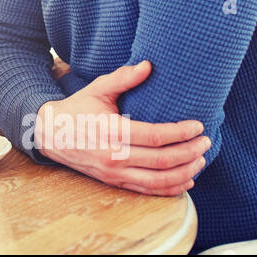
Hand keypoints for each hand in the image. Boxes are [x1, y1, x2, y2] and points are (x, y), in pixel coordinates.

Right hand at [34, 60, 210, 195]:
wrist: (51, 134)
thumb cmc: (77, 109)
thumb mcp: (97, 89)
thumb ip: (123, 78)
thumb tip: (148, 65)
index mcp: (111, 131)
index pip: (156, 136)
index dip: (181, 132)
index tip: (198, 126)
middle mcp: (113, 156)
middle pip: (162, 160)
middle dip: (190, 152)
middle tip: (205, 142)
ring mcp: (113, 173)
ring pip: (158, 180)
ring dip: (185, 172)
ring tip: (200, 160)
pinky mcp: (114, 182)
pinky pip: (147, 191)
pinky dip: (170, 188)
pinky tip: (186, 180)